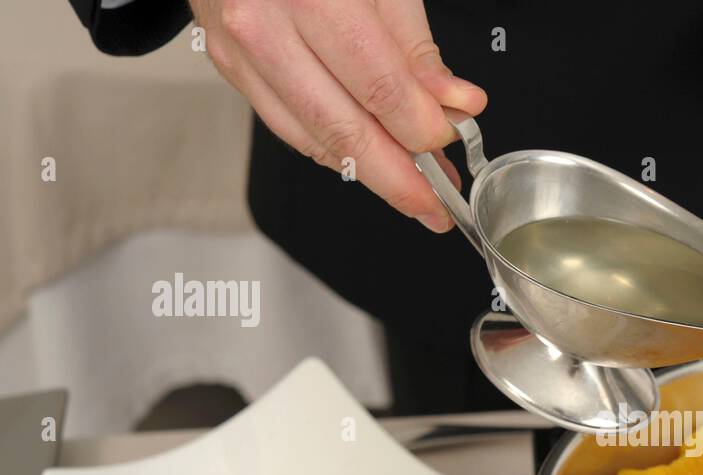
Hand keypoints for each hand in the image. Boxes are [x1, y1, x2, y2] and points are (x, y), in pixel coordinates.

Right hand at [192, 0, 486, 230]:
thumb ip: (414, 44)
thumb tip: (455, 104)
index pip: (378, 87)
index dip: (422, 127)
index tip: (453, 139)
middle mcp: (265, 25)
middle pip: (344, 129)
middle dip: (399, 178)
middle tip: (438, 205)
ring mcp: (241, 51)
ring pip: (314, 138)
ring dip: (371, 173)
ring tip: (415, 190)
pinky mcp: (231, 68)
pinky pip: (289, 128)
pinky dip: (334, 152)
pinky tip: (370, 161)